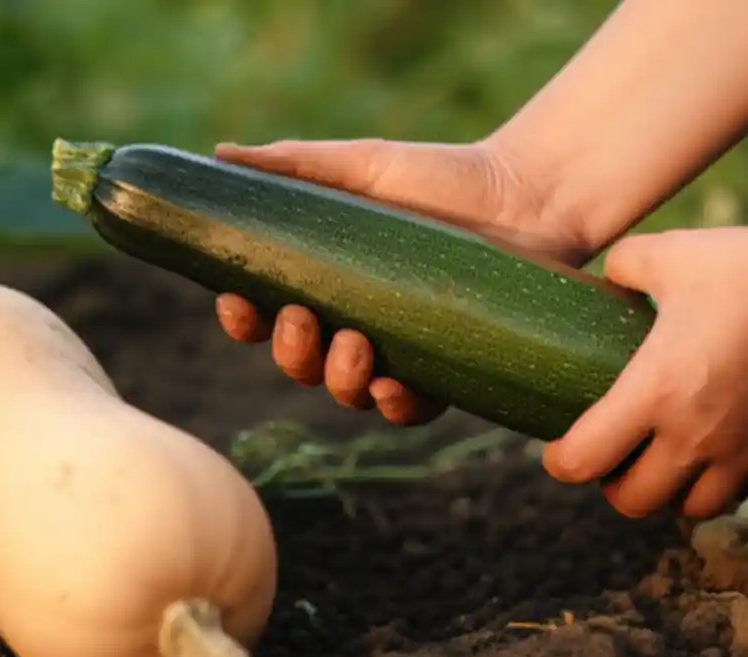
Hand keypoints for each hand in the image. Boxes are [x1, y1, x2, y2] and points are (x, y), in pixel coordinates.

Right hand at [212, 137, 597, 423]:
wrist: (526, 196)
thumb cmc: (440, 178)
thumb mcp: (362, 167)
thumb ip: (293, 165)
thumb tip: (221, 155)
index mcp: (324, 280)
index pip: (264, 313)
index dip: (242, 316)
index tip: (236, 301)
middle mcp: (352, 323)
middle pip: (296, 361)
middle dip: (289, 350)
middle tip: (304, 319)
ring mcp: (397, 352)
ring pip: (344, 390)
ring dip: (335, 378)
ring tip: (355, 344)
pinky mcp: (445, 373)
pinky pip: (408, 410)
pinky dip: (393, 404)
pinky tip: (391, 386)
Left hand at [541, 218, 747, 517]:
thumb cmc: (746, 263)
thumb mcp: (666, 254)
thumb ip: (622, 268)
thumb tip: (607, 278)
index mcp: (653, 393)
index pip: (583, 460)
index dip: (560, 463)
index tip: (556, 453)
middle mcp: (697, 436)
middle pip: (635, 503)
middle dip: (614, 488)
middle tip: (612, 461)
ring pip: (696, 509)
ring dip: (674, 493)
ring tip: (667, 463)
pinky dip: (734, 482)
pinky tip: (727, 452)